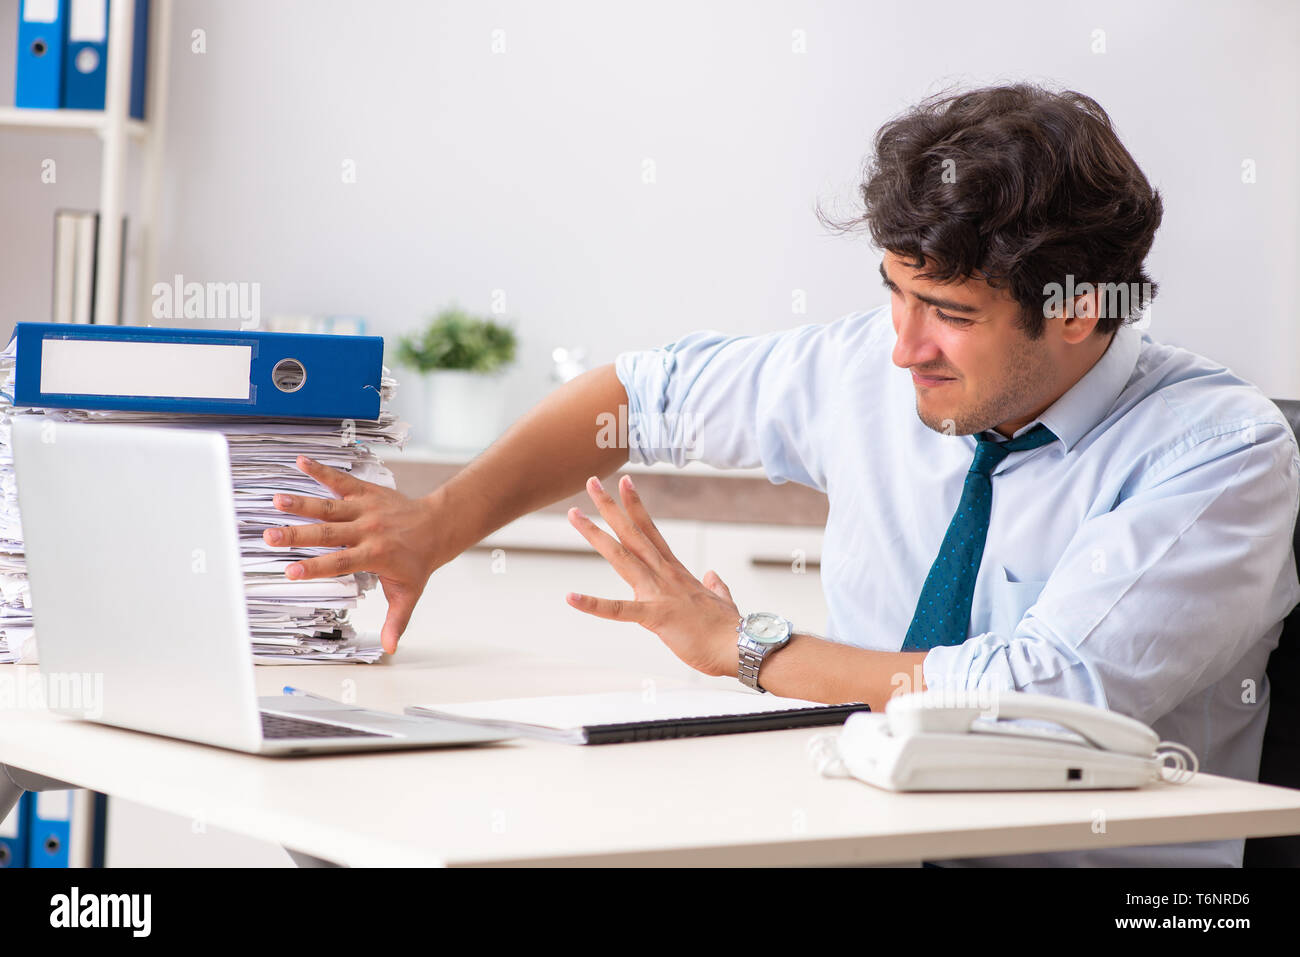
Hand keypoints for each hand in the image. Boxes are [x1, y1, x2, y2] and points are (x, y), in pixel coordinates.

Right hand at [263, 456, 440, 653]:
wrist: (437, 525)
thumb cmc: (418, 561)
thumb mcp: (409, 593)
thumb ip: (397, 620)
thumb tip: (390, 648)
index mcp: (374, 554)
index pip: (340, 562)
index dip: (315, 567)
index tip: (290, 572)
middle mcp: (368, 529)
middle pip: (328, 533)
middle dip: (298, 535)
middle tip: (270, 537)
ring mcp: (366, 508)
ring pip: (330, 505)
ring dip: (303, 503)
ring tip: (277, 501)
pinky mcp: (365, 491)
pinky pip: (341, 480)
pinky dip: (321, 471)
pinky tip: (300, 462)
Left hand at [565, 474, 740, 677]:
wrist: (739, 646)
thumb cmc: (729, 628)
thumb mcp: (722, 600)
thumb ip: (716, 586)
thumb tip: (713, 576)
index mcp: (676, 572)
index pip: (651, 531)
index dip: (636, 506)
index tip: (625, 483)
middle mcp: (665, 574)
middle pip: (632, 533)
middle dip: (610, 507)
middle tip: (591, 481)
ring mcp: (659, 592)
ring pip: (621, 557)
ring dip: (595, 535)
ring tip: (574, 514)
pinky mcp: (656, 616)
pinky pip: (619, 610)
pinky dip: (593, 605)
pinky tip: (570, 598)